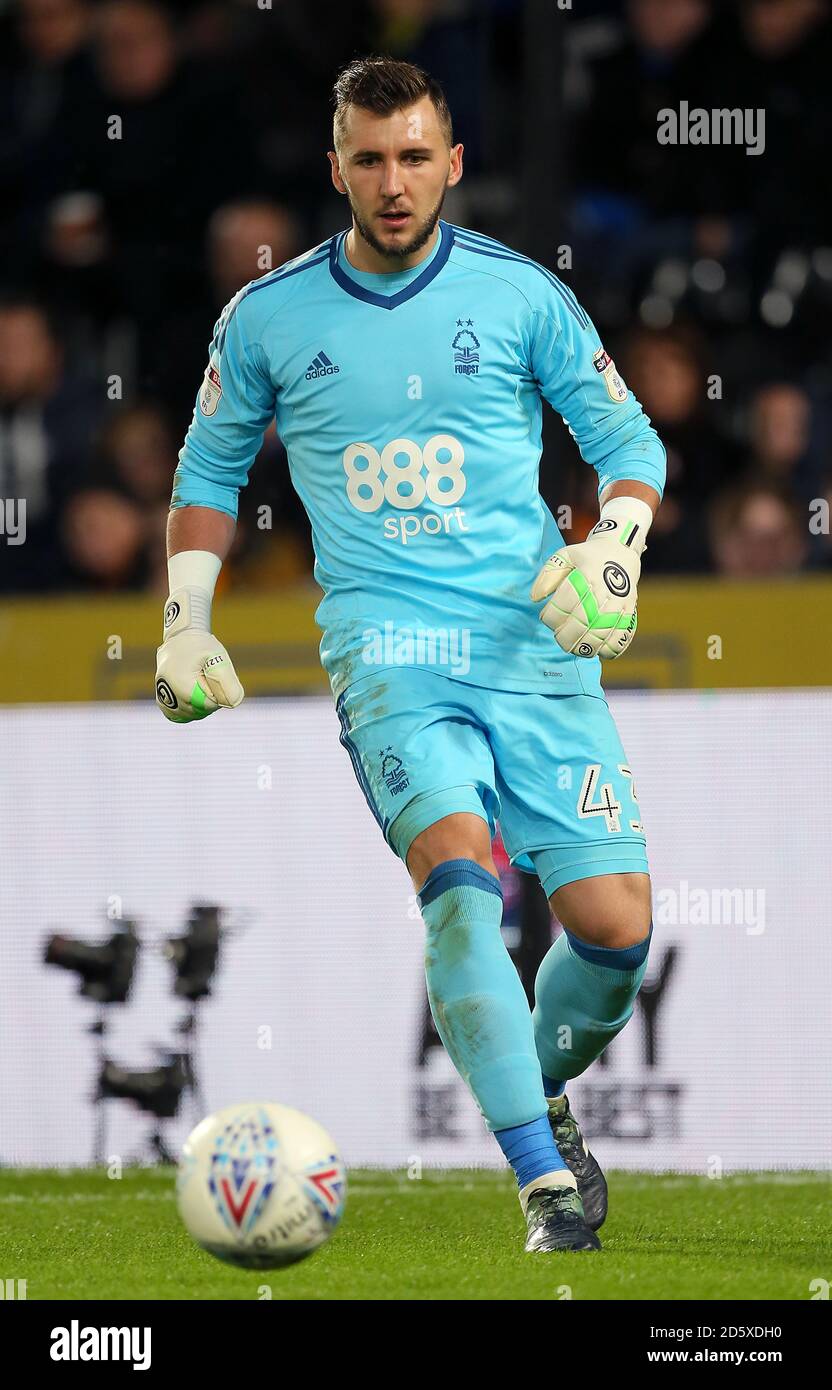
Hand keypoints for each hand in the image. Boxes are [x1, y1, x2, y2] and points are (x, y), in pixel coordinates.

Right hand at [155, 589, 243, 721]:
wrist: (179, 638)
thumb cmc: (200, 646)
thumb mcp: (218, 657)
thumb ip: (228, 681)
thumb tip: (234, 703)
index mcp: (182, 687)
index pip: (210, 705)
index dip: (217, 690)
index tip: (210, 673)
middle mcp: (168, 697)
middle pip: (202, 710)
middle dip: (210, 695)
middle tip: (204, 674)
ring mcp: (164, 702)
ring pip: (193, 715)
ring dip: (201, 702)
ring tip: (198, 680)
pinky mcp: (163, 703)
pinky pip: (181, 715)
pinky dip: (191, 708)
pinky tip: (193, 693)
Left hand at [531, 522, 639, 660]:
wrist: (621, 553)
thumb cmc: (586, 558)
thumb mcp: (565, 555)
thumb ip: (547, 575)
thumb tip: (535, 598)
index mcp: (585, 575)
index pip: (563, 604)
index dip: (550, 617)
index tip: (546, 618)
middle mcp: (604, 590)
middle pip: (581, 623)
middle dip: (565, 637)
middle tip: (559, 636)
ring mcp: (619, 603)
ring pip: (601, 634)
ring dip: (584, 647)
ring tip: (575, 647)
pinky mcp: (629, 613)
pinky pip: (622, 638)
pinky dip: (609, 650)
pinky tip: (598, 651)